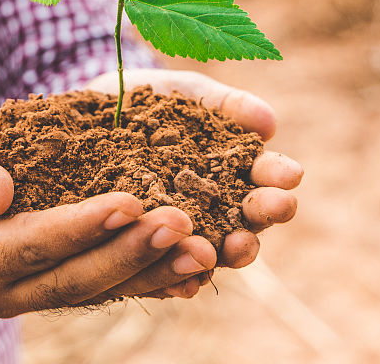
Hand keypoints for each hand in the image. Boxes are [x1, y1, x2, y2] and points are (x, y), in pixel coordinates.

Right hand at [0, 121, 220, 315]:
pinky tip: (197, 265)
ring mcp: (29, 296)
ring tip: (207, 248)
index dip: (80, 226)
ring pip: (99, 290)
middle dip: (131, 252)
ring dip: (154, 271)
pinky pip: (108, 288)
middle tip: (183, 222)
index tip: (129, 200)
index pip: (29, 244)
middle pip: (73, 278)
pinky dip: (152, 278)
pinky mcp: (55, 286)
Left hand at [84, 69, 303, 271]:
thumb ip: (224, 106)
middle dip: (262, 216)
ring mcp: (174, 236)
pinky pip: (157, 274)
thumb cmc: (147, 103)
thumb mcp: (185, 95)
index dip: (277, 178)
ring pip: (205, 254)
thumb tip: (268, 122)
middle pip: (244, 222)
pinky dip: (173, 281)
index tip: (291, 173)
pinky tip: (185, 284)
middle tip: (279, 207)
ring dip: (224, 252)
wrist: (88, 116)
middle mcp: (210, 212)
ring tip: (231, 246)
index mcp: (229, 174)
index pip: (261, 180)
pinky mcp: (136, 253)